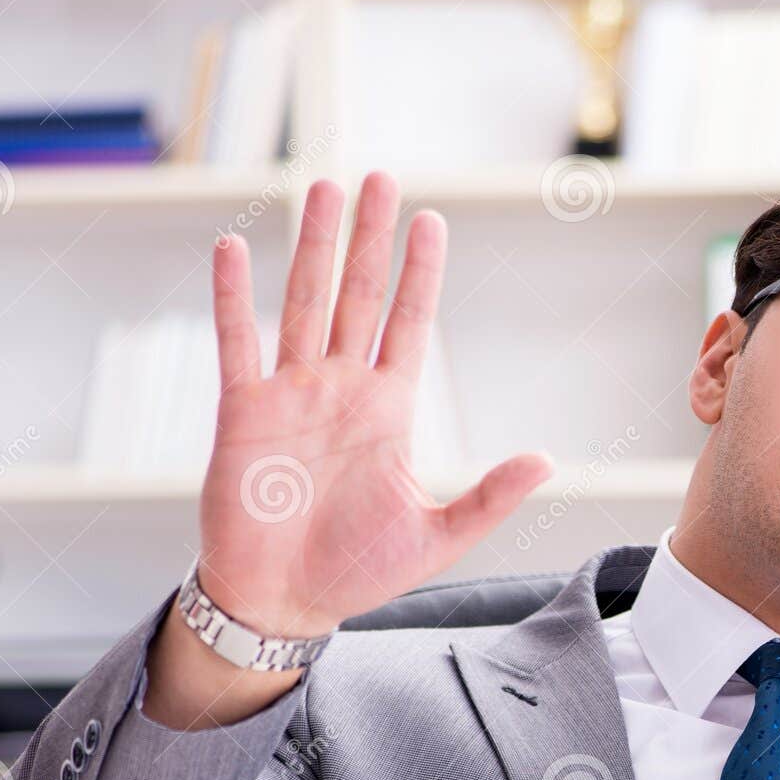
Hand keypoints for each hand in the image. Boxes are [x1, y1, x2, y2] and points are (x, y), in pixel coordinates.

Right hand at [199, 171, 552, 638]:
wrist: (285, 602)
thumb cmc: (359, 572)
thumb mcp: (439, 536)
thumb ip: (490, 497)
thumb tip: (548, 462)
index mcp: (389, 411)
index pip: (410, 325)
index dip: (422, 275)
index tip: (433, 223)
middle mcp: (340, 389)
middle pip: (360, 296)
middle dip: (373, 239)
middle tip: (381, 177)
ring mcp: (290, 394)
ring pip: (303, 301)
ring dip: (314, 246)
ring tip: (324, 187)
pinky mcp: (242, 412)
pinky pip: (236, 342)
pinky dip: (232, 296)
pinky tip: (233, 245)